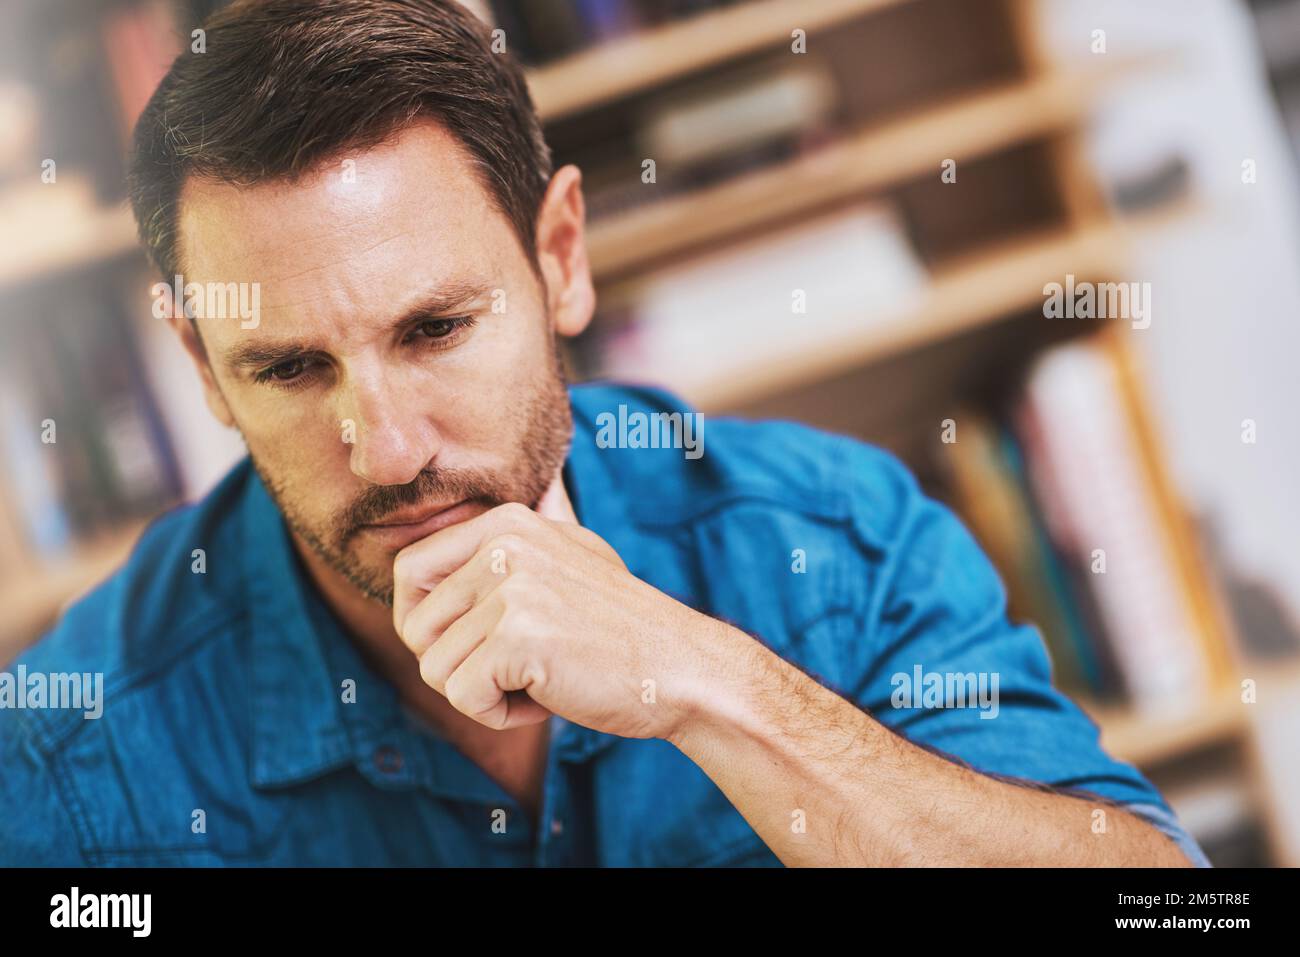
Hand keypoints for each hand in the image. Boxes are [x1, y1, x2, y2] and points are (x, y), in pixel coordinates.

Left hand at [391, 473, 723, 737]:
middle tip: (514, 669)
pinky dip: (499, 715)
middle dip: (455, 665)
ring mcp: (512, 589)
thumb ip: (502, 551)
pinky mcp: (518, 639)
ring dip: (483, 692)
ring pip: (435, 668)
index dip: (421, 621)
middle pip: (416, 627)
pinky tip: (547, 698)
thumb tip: (421, 561)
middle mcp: (505, 546)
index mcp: (508, 522)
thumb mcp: (563, 558)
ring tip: (541, 679)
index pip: (409, 569)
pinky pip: (462, 697)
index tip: (462, 645)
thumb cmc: (620, 629)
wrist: (682, 669)